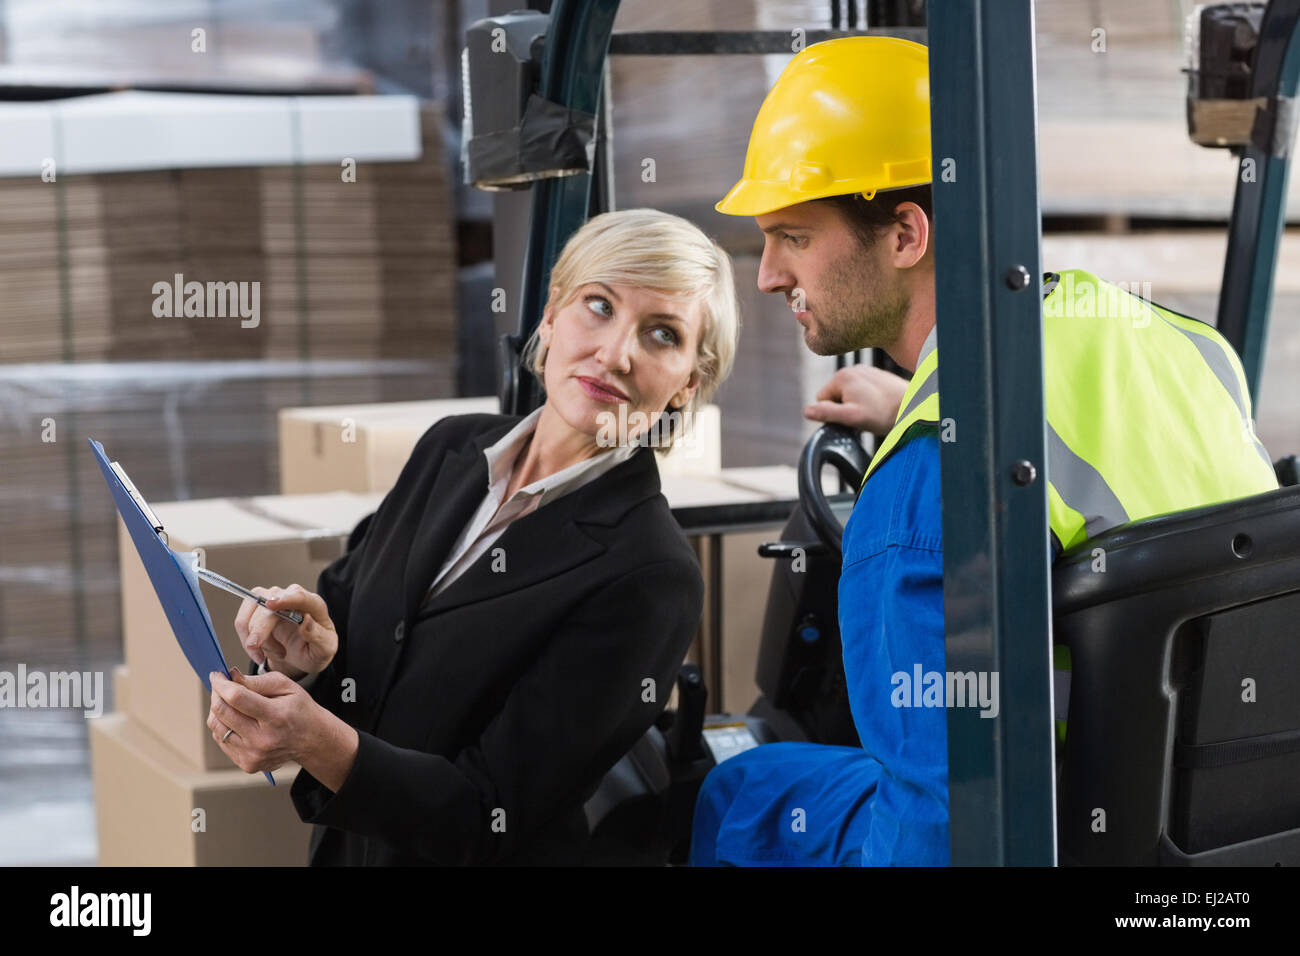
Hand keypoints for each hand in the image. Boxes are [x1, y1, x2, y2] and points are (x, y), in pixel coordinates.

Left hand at [207, 667, 323, 772]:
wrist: (312, 740)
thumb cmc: (299, 710)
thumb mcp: (287, 686)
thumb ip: (257, 681)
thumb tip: (231, 677)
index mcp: (276, 717)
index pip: (237, 698)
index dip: (222, 684)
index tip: (217, 675)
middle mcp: (262, 740)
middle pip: (222, 713)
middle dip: (216, 694)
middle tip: (221, 686)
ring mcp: (253, 755)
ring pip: (216, 727)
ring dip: (218, 711)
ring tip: (230, 703)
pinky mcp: (247, 764)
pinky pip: (221, 740)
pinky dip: (224, 726)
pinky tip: (237, 720)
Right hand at [234, 583, 337, 679]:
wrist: (303, 655)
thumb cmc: (316, 650)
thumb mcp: (324, 649)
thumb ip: (317, 636)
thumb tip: (306, 620)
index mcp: (314, 605)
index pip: (300, 596)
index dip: (285, 599)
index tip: (271, 605)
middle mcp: (292, 596)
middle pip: (269, 604)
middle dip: (260, 629)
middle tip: (258, 653)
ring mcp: (273, 599)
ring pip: (252, 611)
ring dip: (254, 637)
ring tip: (268, 655)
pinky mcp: (257, 607)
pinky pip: (243, 621)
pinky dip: (246, 638)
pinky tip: (259, 652)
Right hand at [805, 365, 908, 433]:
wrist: (911, 406)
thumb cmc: (883, 414)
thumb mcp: (852, 417)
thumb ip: (827, 413)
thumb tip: (806, 411)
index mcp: (841, 376)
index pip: (821, 399)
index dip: (833, 412)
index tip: (851, 415)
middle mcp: (852, 369)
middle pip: (834, 395)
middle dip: (844, 406)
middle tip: (863, 414)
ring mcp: (864, 371)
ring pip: (848, 394)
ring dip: (855, 403)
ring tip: (872, 410)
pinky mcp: (875, 375)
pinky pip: (861, 390)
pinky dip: (866, 399)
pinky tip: (878, 404)